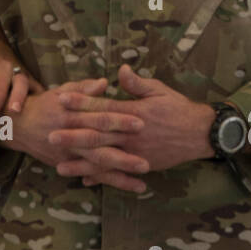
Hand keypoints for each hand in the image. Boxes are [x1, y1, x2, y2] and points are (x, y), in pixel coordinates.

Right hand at [6, 77, 149, 191]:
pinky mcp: (66, 164)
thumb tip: (105, 82)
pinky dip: (108, 181)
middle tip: (145, 161)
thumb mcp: (62, 91)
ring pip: (95, 164)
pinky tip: (128, 186)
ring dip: (118, 173)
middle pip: (100, 145)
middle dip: (122, 154)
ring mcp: (68, 153)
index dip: (120, 120)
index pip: (100, 116)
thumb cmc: (45, 104)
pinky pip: (89, 174)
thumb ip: (85, 88)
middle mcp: (71, 135)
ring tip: (141, 179)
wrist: (18, 125)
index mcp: (73, 113)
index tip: (141, 122)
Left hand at [53, 65, 215, 179]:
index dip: (81, 102)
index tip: (61, 99)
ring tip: (59, 166)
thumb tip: (120, 69)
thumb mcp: (159, 90)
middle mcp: (131, 134)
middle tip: (50, 136)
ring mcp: (135, 152)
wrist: (200, 133)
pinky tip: (84, 179)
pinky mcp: (141, 164)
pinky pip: (118, 173)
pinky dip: (101, 177)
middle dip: (72, 136)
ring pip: (103, 158)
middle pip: (97, 135)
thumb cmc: (178, 108)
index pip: (102, 107)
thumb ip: (136, 83)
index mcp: (133, 112)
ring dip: (81, 162)